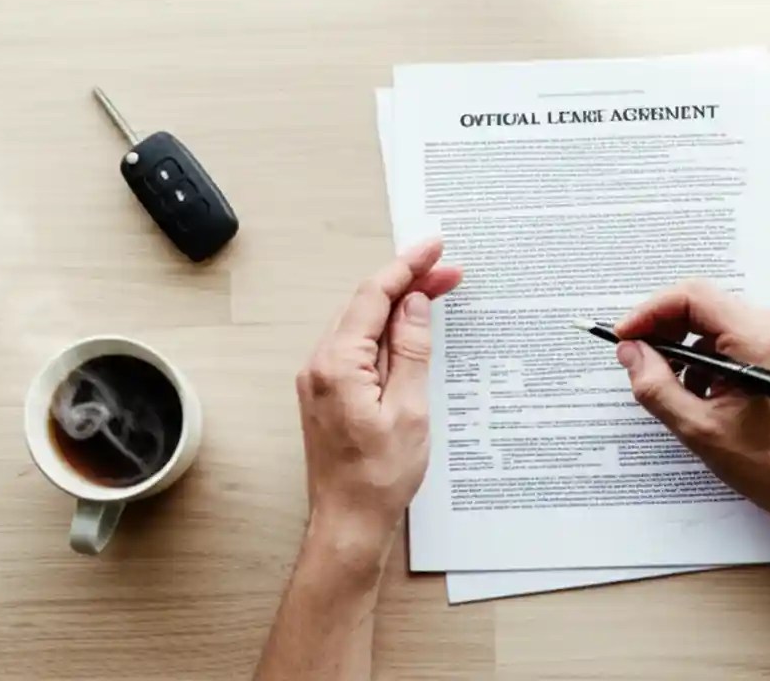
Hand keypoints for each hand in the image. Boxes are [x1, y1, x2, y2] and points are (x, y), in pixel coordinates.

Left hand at [296, 238, 461, 548]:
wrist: (348, 522)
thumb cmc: (377, 477)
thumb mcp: (409, 410)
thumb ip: (411, 350)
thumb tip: (414, 305)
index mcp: (338, 364)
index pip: (373, 296)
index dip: (407, 266)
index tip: (434, 247)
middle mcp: (320, 365)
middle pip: (366, 304)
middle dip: (408, 281)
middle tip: (449, 270)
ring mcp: (320, 378)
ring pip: (362, 323)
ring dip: (399, 305)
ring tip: (437, 292)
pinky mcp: (328, 392)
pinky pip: (358, 346)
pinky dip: (386, 331)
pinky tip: (410, 329)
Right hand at [614, 280, 769, 517]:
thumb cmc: (768, 463)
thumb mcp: (699, 428)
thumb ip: (656, 386)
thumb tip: (630, 352)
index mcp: (757, 339)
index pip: (693, 296)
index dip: (650, 311)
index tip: (624, 336)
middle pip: (702, 303)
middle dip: (663, 327)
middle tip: (636, 357)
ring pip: (712, 320)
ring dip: (682, 344)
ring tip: (668, 383)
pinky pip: (728, 336)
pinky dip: (703, 355)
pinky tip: (697, 391)